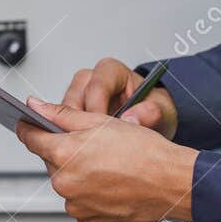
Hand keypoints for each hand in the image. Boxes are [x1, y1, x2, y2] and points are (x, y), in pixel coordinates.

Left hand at [16, 98, 196, 221]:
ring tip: (108, 166)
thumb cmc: (143, 151)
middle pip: (51, 161)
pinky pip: (80, 203)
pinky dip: (90, 193)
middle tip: (93, 145)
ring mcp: (76, 205)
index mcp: (64, 154)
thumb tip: (34, 106)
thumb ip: (61, 114)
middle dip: (65, 151)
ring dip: (79, 173)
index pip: (30, 138)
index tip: (27, 123)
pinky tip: (111, 184)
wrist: (172, 184)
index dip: (29, 127)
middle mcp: (64, 183)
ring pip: (67, 183)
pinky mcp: (88, 221)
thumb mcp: (100, 121)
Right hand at [61, 57, 177, 138]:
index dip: (98, 111)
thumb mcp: (159, 108)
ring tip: (91, 149)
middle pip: (74, 99)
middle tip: (94, 144)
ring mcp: (77, 94)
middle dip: (81, 124)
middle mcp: (90, 79)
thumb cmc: (151, 107)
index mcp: (111, 71)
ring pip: (63, 113)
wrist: (148, 117)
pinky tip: (84, 150)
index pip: (96, 88)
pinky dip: (71, 137)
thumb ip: (148, 112)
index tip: (104, 132)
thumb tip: (133, 119)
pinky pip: (62, 124)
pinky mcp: (70, 111)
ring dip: (73, 132)